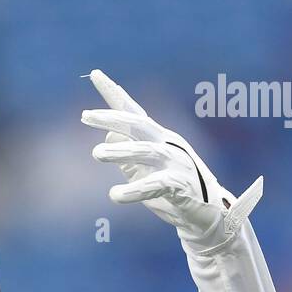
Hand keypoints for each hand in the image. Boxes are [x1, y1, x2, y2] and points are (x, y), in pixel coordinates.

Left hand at [82, 69, 261, 246]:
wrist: (206, 216)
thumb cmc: (173, 192)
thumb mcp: (144, 172)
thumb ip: (127, 154)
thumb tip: (108, 135)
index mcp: (157, 139)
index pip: (133, 112)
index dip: (114, 94)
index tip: (95, 74)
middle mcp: (167, 145)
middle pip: (138, 125)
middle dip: (112, 117)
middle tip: (86, 116)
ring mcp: (176, 163)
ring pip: (146, 151)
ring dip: (120, 151)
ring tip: (96, 154)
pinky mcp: (180, 186)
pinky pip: (156, 185)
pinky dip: (134, 190)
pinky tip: (115, 195)